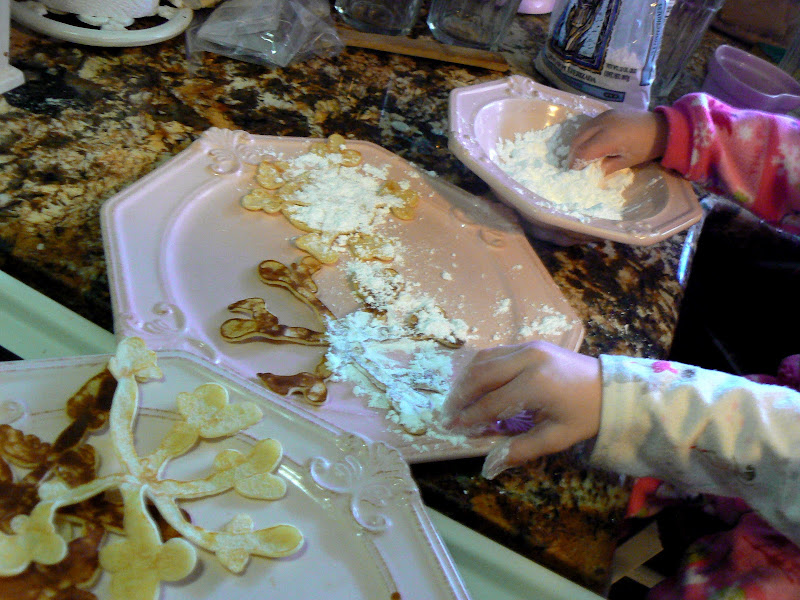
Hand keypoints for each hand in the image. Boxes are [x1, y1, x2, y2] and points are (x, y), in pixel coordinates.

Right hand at [440, 341, 601, 478]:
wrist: (610, 388)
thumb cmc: (584, 415)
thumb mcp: (556, 437)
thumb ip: (521, 449)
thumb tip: (490, 465)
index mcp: (536, 384)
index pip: (491, 402)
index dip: (470, 417)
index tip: (454, 428)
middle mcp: (528, 359)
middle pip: (481, 375)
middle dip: (460, 395)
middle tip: (447, 413)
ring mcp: (528, 347)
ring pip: (484, 359)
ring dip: (466, 379)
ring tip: (455, 399)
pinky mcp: (529, 343)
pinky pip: (495, 352)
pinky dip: (479, 367)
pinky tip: (473, 383)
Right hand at [568, 108, 668, 174]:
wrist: (662, 127)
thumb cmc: (646, 147)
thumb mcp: (627, 162)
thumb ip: (606, 167)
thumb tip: (592, 173)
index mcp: (608, 138)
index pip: (583, 151)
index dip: (576, 163)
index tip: (574, 172)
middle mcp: (602, 124)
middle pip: (578, 140)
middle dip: (573, 154)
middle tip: (574, 165)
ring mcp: (604, 116)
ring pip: (581, 130)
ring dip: (577, 143)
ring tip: (580, 155)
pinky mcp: (607, 112)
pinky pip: (589, 124)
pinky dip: (584, 135)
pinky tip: (588, 143)